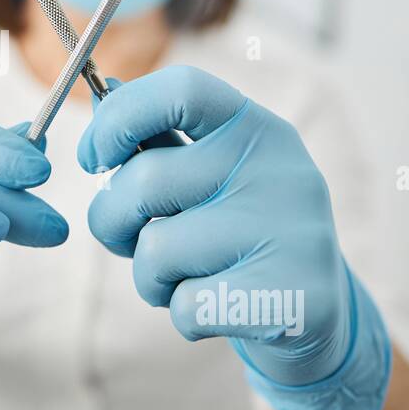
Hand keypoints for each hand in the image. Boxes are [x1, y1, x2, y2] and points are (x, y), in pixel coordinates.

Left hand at [78, 66, 390, 409]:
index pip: (182, 90)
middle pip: (144, 180)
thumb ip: (160, 139)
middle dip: (112, 220)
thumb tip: (107, 92)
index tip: (92, 158)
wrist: (316, 319)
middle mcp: (280, 171)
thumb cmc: (240, 241)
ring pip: (157, 250)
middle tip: (128, 241)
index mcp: (257, 130)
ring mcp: (293, 234)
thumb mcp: (210, 178)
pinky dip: (184, 317)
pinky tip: (221, 311)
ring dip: (150, 278)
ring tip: (187, 280)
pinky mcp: (293, 298)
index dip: (119, 118)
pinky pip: (188, 306)